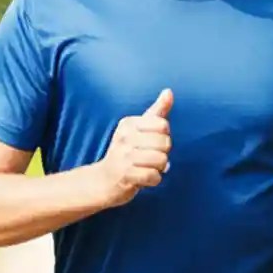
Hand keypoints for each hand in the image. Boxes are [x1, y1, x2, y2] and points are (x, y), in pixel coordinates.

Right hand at [97, 88, 172, 206]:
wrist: (104, 180)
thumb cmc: (126, 152)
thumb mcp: (139, 128)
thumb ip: (157, 111)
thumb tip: (169, 91)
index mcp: (128, 124)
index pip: (163, 125)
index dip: (163, 137)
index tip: (150, 143)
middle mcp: (124, 137)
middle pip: (165, 143)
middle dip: (162, 154)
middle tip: (148, 158)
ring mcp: (124, 156)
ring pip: (162, 160)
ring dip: (159, 168)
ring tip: (146, 167)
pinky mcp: (126, 175)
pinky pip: (155, 176)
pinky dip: (154, 180)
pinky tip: (143, 178)